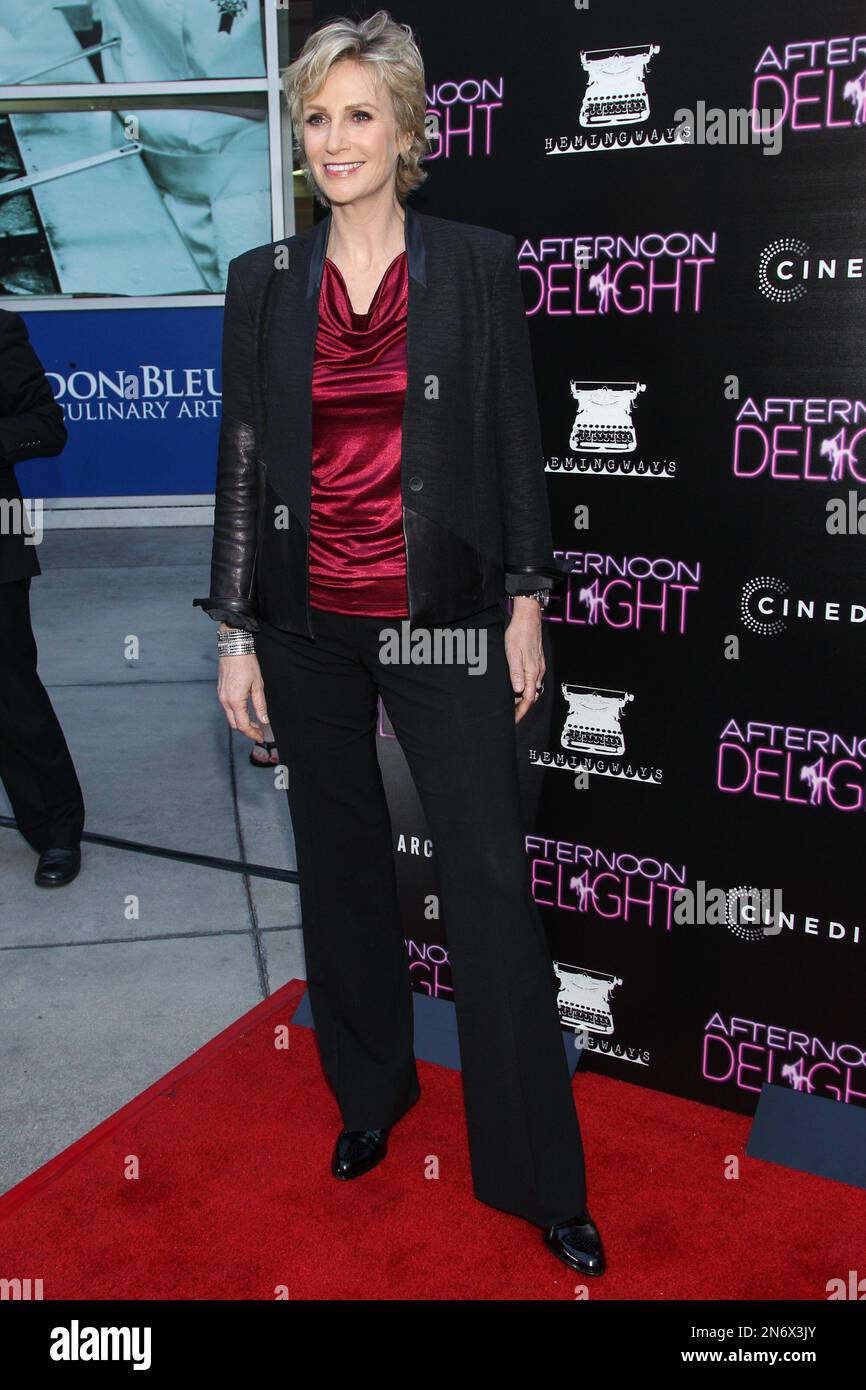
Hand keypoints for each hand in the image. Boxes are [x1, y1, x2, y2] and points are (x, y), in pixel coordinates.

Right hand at [217, 646, 268, 741]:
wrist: (233, 648)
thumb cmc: (246, 664)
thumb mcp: (258, 685)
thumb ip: (260, 705)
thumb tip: (264, 719)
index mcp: (235, 701)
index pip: (243, 725)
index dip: (252, 734)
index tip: (261, 737)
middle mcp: (225, 700)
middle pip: (235, 724)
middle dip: (247, 730)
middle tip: (259, 732)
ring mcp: (221, 696)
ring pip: (231, 716)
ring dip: (242, 722)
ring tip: (255, 722)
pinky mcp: (221, 691)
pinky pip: (228, 708)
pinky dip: (237, 713)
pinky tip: (246, 711)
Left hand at [506, 597, 545, 723]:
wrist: (528, 618)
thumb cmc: (519, 634)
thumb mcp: (513, 653)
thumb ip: (516, 673)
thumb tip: (519, 690)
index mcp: (532, 671)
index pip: (529, 698)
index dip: (521, 711)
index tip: (514, 719)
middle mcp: (537, 671)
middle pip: (533, 696)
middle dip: (523, 707)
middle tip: (511, 714)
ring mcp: (538, 667)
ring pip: (533, 689)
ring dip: (524, 698)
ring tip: (512, 703)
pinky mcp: (537, 662)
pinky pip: (533, 681)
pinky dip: (526, 688)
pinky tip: (517, 687)